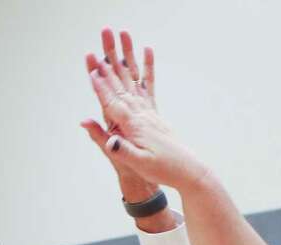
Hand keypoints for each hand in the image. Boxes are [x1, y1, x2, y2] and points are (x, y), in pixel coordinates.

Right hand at [80, 28, 208, 193]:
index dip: (101, 88)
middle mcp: (142, 115)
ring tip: (119, 38)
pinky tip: (147, 51)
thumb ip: (122, 151)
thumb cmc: (163, 169)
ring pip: (132, 81)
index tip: (92, 70)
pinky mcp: (154, 114)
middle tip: (101, 44)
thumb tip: (110, 141)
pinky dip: (146, 69)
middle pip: (121, 86)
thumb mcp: (139, 165)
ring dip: (124, 59)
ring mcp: (149, 113)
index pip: (113, 104)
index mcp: (135, 127)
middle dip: (109, 65)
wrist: (188, 170)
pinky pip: (148, 87)